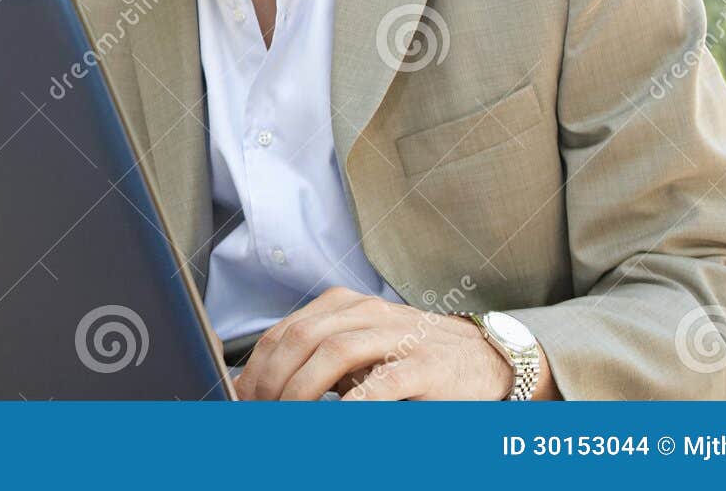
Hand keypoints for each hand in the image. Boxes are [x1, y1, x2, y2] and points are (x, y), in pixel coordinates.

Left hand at [231, 287, 542, 400]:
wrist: (486, 361)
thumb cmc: (412, 361)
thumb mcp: (360, 352)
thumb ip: (317, 361)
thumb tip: (261, 389)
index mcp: (344, 306)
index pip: (284, 331)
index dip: (255, 367)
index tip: (239, 399)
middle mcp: (366, 313)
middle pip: (300, 339)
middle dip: (270, 381)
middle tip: (256, 414)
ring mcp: (397, 336)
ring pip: (333, 354)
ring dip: (300, 390)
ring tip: (283, 418)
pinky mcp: (424, 367)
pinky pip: (381, 384)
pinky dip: (352, 404)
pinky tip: (334, 419)